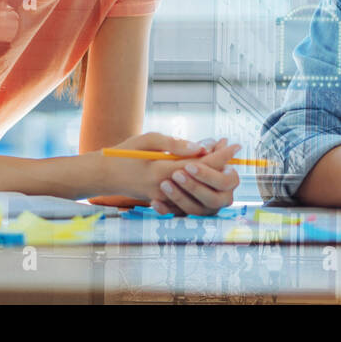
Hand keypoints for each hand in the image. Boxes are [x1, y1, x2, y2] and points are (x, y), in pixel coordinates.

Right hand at [107, 133, 241, 215]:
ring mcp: (165, 197)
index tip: (234, 144)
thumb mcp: (149, 139)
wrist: (106, 176)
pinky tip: (204, 165)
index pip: (201, 165)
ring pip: (199, 189)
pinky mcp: (164, 201)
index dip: (221, 155)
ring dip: (212, 172)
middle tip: (227, 146)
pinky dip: (200, 181)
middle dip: (221, 163)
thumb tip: (200, 148)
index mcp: (163, 170)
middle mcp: (166, 187)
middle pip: (204, 179)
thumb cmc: (126, 153)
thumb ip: (175, 144)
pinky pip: (189, 195)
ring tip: (219, 153)